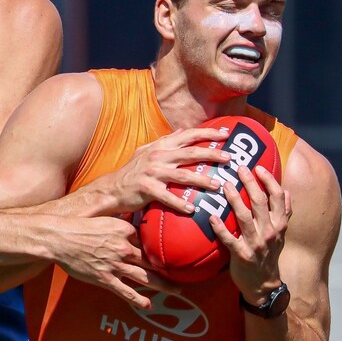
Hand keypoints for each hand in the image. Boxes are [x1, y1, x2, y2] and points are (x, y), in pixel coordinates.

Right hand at [50, 215, 174, 309]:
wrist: (59, 239)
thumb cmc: (78, 227)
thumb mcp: (104, 219)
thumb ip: (120, 224)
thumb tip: (132, 226)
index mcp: (124, 231)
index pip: (147, 240)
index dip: (160, 247)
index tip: (173, 252)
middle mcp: (124, 249)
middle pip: (153, 260)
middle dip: (171, 268)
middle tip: (185, 274)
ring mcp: (115, 265)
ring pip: (146, 277)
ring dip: (164, 286)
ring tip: (178, 291)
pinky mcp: (105, 279)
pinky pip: (126, 291)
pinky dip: (138, 299)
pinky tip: (148, 305)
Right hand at [94, 127, 233, 215]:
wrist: (112, 189)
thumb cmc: (132, 171)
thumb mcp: (146, 151)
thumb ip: (165, 141)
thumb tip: (182, 130)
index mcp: (160, 146)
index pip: (187, 135)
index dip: (207, 133)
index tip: (226, 135)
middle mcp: (157, 156)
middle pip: (190, 153)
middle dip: (211, 154)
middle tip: (229, 159)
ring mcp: (152, 172)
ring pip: (182, 175)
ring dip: (202, 180)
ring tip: (218, 185)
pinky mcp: (147, 189)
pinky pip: (167, 197)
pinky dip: (180, 203)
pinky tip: (192, 209)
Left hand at [210, 164, 290, 304]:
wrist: (264, 284)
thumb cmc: (268, 254)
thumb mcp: (281, 234)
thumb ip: (283, 213)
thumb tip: (285, 190)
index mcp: (280, 225)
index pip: (278, 198)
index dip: (270, 181)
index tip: (259, 167)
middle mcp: (270, 232)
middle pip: (260, 202)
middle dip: (250, 183)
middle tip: (239, 167)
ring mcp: (256, 244)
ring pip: (245, 217)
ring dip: (234, 200)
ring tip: (225, 185)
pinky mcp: (242, 255)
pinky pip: (229, 239)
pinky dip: (220, 228)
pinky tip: (211, 217)